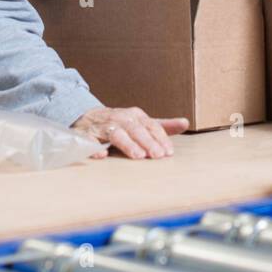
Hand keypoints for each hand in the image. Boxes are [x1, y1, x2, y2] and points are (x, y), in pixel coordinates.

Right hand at [70, 106, 188, 159]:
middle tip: (157, 155)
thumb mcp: (141, 122)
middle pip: (135, 129)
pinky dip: (95, 148)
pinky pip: (89, 141)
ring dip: (127, 144)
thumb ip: (162, 126)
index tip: (168, 152)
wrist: (87, 118)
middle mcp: (120, 118)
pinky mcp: (86, 135)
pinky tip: (101, 155)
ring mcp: (103, 126)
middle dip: (147, 142)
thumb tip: (185, 123)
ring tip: (137, 155)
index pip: (151, 126)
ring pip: (116, 133)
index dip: (160, 138)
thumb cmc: (119, 123)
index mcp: (135, 116)